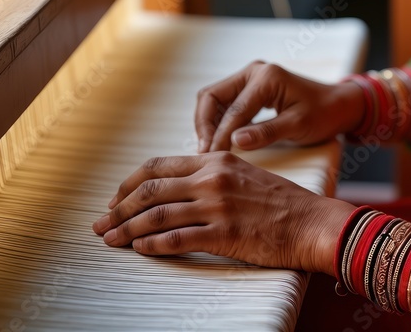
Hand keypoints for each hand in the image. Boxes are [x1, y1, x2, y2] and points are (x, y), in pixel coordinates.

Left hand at [91, 152, 353, 272]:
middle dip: (118, 208)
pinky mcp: (224, 233)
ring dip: (126, 229)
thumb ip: (211, 174)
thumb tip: (174, 187)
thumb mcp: (243, 173)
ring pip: (157, 215)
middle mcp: (212, 178)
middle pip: (150, 189)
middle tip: (100, 223)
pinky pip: (177, 239)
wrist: (310, 221)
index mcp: (216, 160)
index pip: (159, 165)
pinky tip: (140, 250)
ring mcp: (217, 206)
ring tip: (110, 240)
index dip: (129, 183)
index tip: (115, 198)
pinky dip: (152, 245)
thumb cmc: (279, 201)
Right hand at [195, 61, 364, 151]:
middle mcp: (254, 71)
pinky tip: (218, 140)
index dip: (219, 136)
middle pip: (211, 95)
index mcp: (267, 78)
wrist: (337, 104)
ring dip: (207, 122)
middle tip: (204, 154)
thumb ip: (267, 133)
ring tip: (208, 150)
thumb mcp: (298, 126)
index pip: (233, 110)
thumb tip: (234, 142)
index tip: (211, 161)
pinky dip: (216, 119)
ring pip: (214, 97)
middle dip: (204, 125)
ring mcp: (250, 76)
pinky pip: (223, 101)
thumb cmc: (323, 114)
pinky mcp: (250, 86)